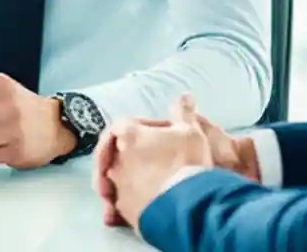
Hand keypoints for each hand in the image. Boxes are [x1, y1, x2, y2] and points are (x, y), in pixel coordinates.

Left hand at [92, 97, 261, 226]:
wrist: (188, 206)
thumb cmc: (187, 163)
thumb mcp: (190, 131)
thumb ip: (183, 112)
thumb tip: (184, 97)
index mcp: (127, 135)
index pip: (125, 124)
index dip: (144, 126)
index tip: (162, 132)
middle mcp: (116, 160)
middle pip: (117, 151)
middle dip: (134, 152)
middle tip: (154, 157)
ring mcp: (117, 186)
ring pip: (117, 177)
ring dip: (131, 176)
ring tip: (152, 181)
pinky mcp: (122, 210)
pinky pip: (120, 202)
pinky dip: (129, 199)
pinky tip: (145, 201)